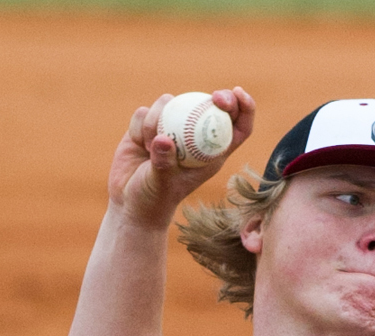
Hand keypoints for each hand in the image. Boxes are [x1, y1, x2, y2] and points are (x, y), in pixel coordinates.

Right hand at [108, 88, 256, 228]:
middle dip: (216, 97)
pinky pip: (144, 113)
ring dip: (157, 118)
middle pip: (211, 105)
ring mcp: (169, 129)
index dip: (244, 107)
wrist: (130, 203)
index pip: (237, 127)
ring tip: (149, 145)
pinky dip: (139, 125)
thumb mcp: (162, 184)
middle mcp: (193, 137)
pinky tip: (137, 144)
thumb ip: (163, 162)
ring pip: (170, 104)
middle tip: (215, 98)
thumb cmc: (154, 199)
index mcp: (210, 153)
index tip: (237, 93)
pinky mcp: (146, 127)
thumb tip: (163, 139)